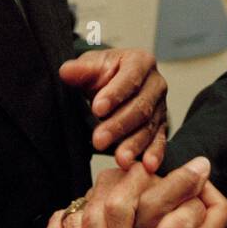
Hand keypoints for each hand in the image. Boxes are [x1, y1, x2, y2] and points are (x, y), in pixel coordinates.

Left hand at [59, 49, 167, 170]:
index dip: (115, 94)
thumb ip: (80, 70)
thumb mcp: (91, 66)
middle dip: (119, 125)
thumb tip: (66, 71)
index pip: (130, 77)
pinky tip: (148, 166)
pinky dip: (154, 154)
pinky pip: (159, 141)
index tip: (97, 109)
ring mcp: (160, 106)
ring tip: (120, 159)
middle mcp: (156, 83)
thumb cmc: (103, 73)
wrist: (113, 83)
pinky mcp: (160, 126)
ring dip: (134, 144)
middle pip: (140, 106)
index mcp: (141, 61)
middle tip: (99, 140)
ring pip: (149, 127)